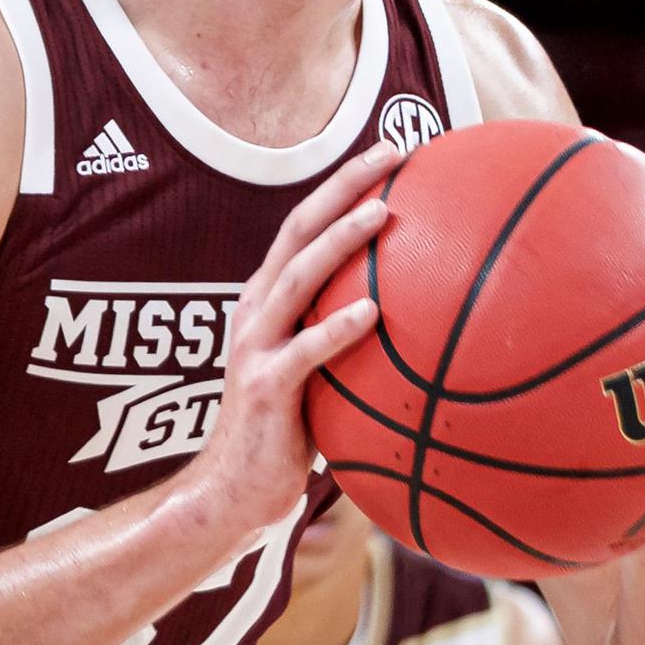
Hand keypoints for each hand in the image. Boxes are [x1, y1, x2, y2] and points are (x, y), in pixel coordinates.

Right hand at [190, 140, 401, 529]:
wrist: (231, 493)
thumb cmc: (286, 431)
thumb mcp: (315, 369)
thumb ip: (344, 332)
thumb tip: (414, 311)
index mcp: (267, 297)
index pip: (305, 223)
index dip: (344, 183)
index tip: (391, 150)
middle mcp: (256, 308)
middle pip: (299, 229)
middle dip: (345, 185)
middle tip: (393, 153)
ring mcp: (256, 346)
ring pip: (299, 276)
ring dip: (340, 241)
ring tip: (382, 213)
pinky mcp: (266, 388)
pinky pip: (306, 351)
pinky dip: (338, 328)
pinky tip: (374, 312)